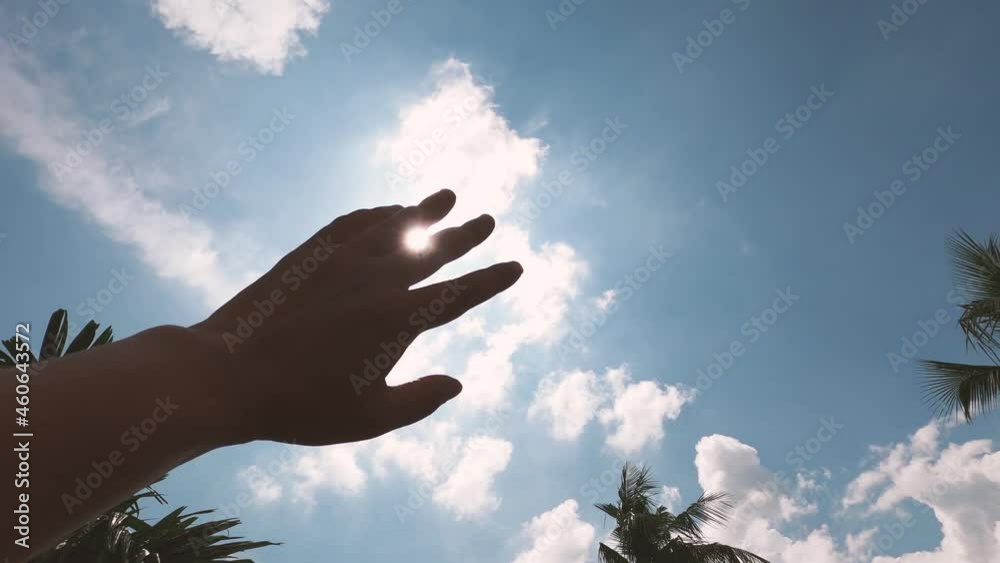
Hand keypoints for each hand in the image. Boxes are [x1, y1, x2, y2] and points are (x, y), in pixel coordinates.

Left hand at [191, 189, 521, 445]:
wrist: (227, 375)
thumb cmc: (300, 406)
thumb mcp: (369, 418)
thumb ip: (419, 400)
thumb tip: (458, 383)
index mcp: (397, 320)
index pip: (458, 295)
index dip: (490, 281)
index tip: (516, 266)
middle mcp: (376, 279)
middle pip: (431, 249)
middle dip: (464, 234)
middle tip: (488, 219)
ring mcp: (340, 261)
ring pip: (393, 226)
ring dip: (423, 211)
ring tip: (446, 197)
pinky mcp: (308, 254)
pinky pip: (352, 222)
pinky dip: (376, 214)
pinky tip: (387, 210)